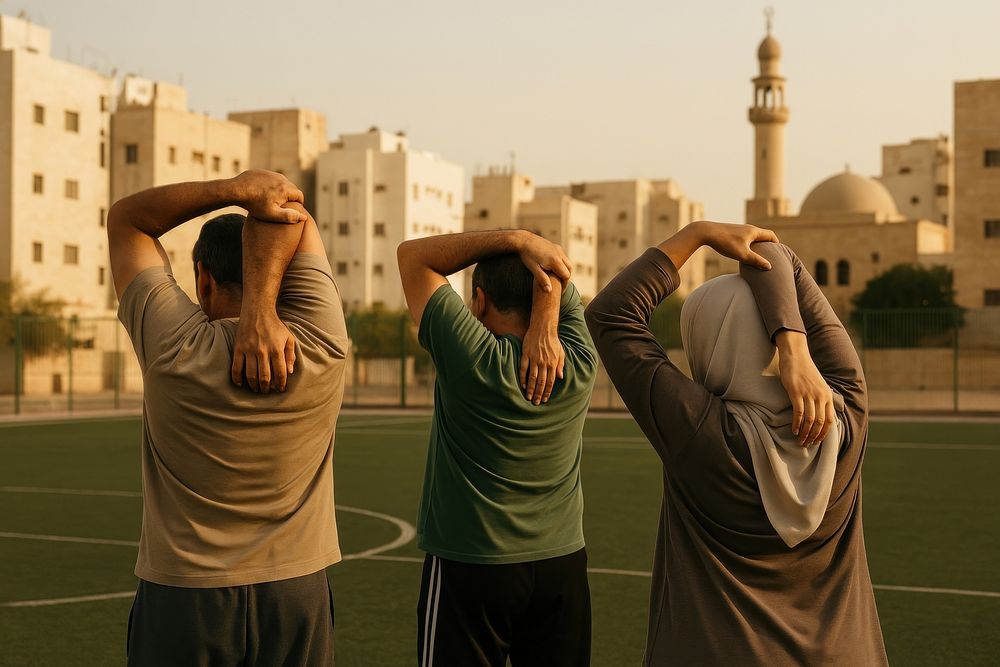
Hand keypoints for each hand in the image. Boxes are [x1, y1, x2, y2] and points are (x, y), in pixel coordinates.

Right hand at [231, 307, 296, 392]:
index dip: (281, 384)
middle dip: (267, 388)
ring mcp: (249, 350)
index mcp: (277, 349)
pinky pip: (236, 368)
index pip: (280, 373)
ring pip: (251, 375)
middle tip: (268, 392)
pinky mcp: (238, 348)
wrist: (257, 311)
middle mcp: (263, 351)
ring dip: (254, 386)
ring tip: (256, 389)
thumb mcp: (289, 337)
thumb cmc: (275, 325)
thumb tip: (290, 372)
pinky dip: (237, 379)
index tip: (280, 390)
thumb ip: (290, 355)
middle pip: (265, 377)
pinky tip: (240, 384)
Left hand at [233, 170, 306, 223]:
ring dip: (280, 191)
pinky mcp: (262, 171)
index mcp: (286, 188)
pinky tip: (263, 194)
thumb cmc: (254, 204)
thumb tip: (304, 217)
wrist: (235, 189)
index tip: (292, 211)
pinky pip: (271, 179)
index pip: (300, 196)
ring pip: (281, 183)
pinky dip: (270, 186)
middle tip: (282, 207)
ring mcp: (271, 173)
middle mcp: (281, 178)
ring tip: (272, 201)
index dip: (298, 205)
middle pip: (292, 189)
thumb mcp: (272, 214)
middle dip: (290, 198)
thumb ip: (289, 216)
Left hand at [517, 233, 571, 291]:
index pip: (566, 276)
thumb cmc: (527, 255)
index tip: (560, 291)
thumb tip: (549, 291)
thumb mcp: (533, 269)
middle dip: (566, 278)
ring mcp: (558, 249)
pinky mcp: (555, 246)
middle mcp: (559, 254)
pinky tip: (554, 268)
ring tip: (558, 278)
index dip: (564, 285)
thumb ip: (542, 279)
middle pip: (569, 269)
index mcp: (555, 261)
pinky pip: (563, 257)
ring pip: (567, 262)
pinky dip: (562, 264)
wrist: (523, 240)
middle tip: (560, 286)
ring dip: (565, 270)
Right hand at [520, 321, 564, 404]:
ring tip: (529, 397)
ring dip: (530, 389)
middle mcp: (544, 363)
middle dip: (538, 394)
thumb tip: (561, 377)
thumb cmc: (553, 341)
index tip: (544, 399)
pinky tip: (522, 385)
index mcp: (553, 363)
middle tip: (536, 403)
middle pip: (541, 382)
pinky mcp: (526, 354)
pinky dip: (523, 378)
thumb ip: (560, 365)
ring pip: (532, 377)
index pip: (550, 381)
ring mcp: (534, 359)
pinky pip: (523, 368)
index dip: (547, 391)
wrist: (544, 328)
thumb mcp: (561, 353)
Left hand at [697, 221, 778, 269]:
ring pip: (753, 236)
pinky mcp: (731, 232)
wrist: (706, 232)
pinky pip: (744, 237)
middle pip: (762, 235)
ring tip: (758, 255)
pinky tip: (743, 252)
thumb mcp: (742, 254)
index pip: (770, 235)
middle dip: (767, 244)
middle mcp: (748, 228)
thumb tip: (769, 267)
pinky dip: (748, 244)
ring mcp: (739, 229)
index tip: (778, 251)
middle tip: (770, 254)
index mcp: (753, 231)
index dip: (776, 243)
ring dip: (757, 244)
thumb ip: (756, 261)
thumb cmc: (725, 243)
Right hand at [775, 330, 834, 445]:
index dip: (824, 434)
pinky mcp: (796, 392)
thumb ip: (820, 398)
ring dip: (805, 433)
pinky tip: (794, 430)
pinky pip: (798, 413)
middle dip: (814, 436)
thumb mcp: (818, 385)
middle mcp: (820, 396)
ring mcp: (808, 394)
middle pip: (820, 423)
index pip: (829, 420)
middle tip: (807, 444)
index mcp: (827, 395)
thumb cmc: (805, 370)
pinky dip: (797, 424)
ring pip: (810, 420)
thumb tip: (820, 414)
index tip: (817, 442)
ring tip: (800, 441)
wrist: (796, 356)